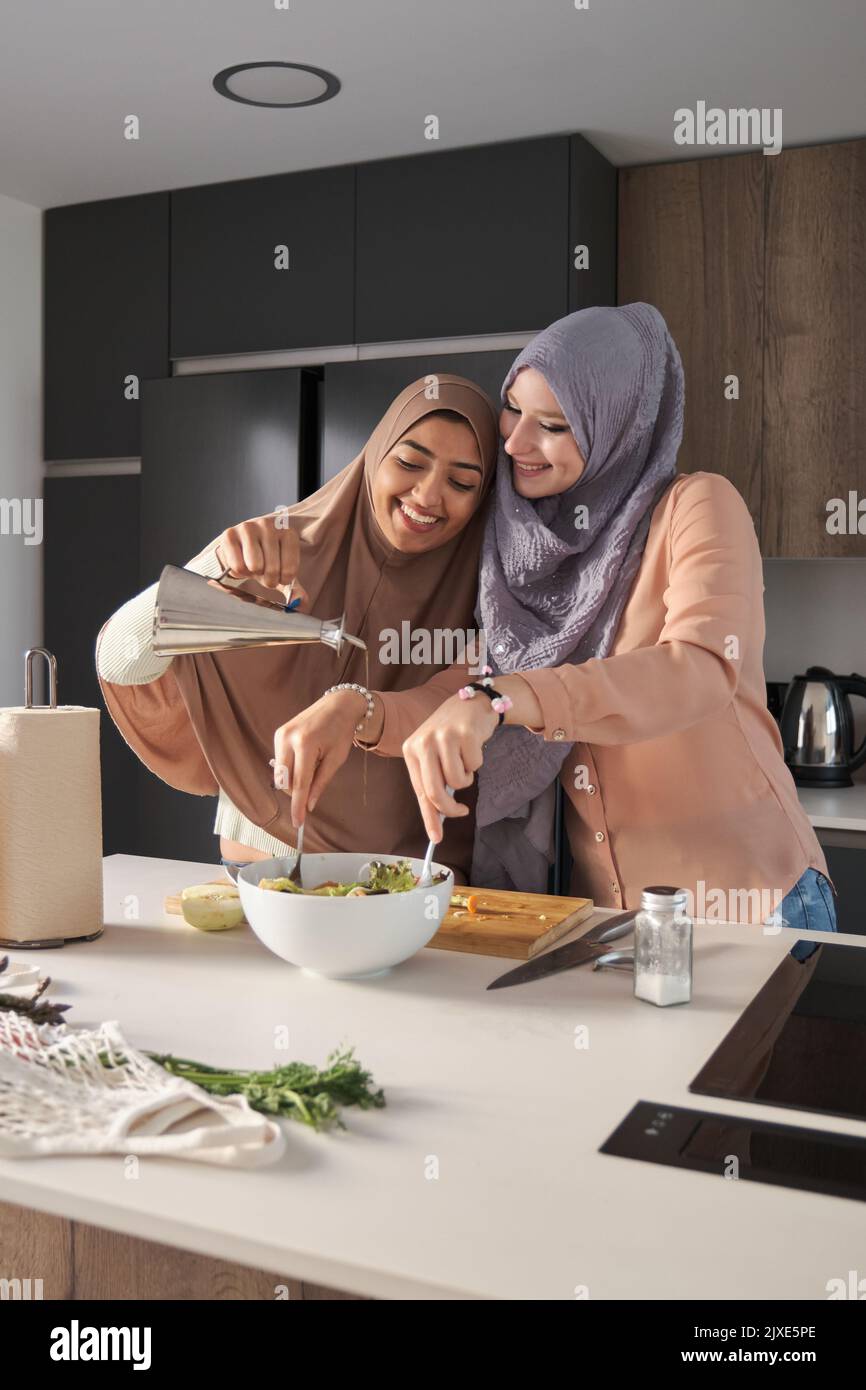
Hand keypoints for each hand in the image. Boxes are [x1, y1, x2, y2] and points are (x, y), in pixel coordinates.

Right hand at [215, 513, 306, 605]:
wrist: (240, 548)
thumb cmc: (266, 560)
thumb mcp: (283, 572)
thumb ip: (294, 589)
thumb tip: (301, 602)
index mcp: (288, 532)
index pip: (290, 570)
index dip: (283, 580)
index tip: (279, 575)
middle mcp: (269, 525)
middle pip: (272, 569)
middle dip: (267, 579)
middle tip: (263, 572)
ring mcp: (248, 527)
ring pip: (255, 566)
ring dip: (253, 574)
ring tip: (252, 567)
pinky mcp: (230, 534)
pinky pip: (238, 566)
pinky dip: (239, 572)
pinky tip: (241, 562)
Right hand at [272, 689, 371, 826]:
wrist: (338, 704)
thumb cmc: (341, 731)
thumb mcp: (336, 759)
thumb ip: (321, 782)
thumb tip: (310, 805)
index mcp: (305, 744)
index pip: (299, 783)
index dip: (298, 805)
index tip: (298, 823)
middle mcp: (288, 739)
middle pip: (285, 780)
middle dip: (296, 791)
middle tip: (315, 783)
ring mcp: (280, 735)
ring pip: (280, 773)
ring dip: (294, 778)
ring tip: (313, 764)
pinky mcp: (278, 734)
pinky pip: (281, 762)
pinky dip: (291, 768)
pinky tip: (306, 757)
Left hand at [402, 693, 497, 841]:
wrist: (470, 704)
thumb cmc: (451, 735)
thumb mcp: (434, 754)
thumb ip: (433, 780)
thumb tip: (438, 817)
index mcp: (411, 749)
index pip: (419, 791)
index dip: (429, 817)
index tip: (436, 838)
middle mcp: (424, 742)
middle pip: (436, 791)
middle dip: (451, 808)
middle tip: (462, 810)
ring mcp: (444, 737)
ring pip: (458, 781)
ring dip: (466, 777)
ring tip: (464, 761)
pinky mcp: (465, 733)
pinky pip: (474, 766)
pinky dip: (477, 762)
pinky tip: (472, 746)